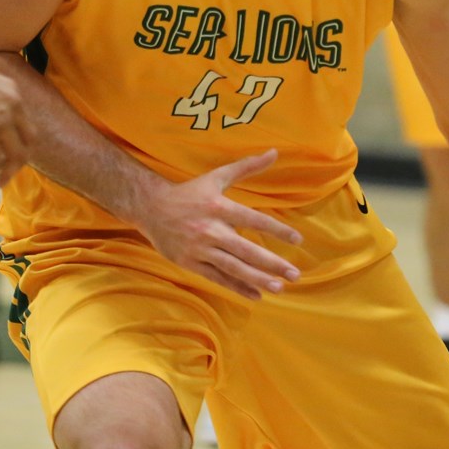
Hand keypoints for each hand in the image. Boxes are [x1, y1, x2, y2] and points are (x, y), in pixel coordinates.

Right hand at [0, 56, 31, 186]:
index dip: (20, 140)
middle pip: (28, 142)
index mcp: (13, 93)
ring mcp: (2, 124)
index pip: (26, 123)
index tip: (10, 150)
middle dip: (20, 159)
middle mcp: (13, 108)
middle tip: (9, 171)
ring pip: (16, 156)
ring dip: (8, 173)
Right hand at [133, 149, 303, 299]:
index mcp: (219, 207)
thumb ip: (247, 167)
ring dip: (257, 279)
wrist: (151, 208)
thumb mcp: (217, 177)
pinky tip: (256, 295)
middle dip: (272, 264)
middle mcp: (210, 230)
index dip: (277, 230)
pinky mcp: (190, 263)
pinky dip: (237, 288)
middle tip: (295, 274)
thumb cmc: (189, 192)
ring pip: (233, 267)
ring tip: (280, 287)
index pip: (254, 220)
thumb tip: (275, 152)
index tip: (298, 240)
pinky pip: (217, 278)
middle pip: (246, 250)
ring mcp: (200, 249)